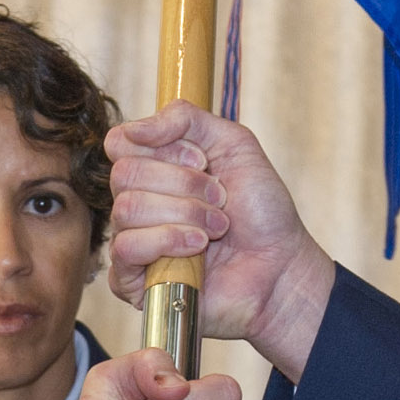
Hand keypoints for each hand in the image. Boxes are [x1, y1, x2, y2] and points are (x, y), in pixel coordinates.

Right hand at [105, 104, 337, 381]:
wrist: (280, 265)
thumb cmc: (260, 210)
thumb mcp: (234, 144)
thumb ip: (185, 119)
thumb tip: (131, 129)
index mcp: (153, 169)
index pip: (120, 143)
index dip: (163, 148)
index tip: (203, 162)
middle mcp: (137, 202)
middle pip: (124, 174)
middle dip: (183, 184)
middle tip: (220, 199)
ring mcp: (132, 241)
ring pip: (127, 209)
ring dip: (185, 214)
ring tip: (218, 228)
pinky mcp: (131, 280)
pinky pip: (125, 248)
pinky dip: (169, 241)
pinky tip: (198, 249)